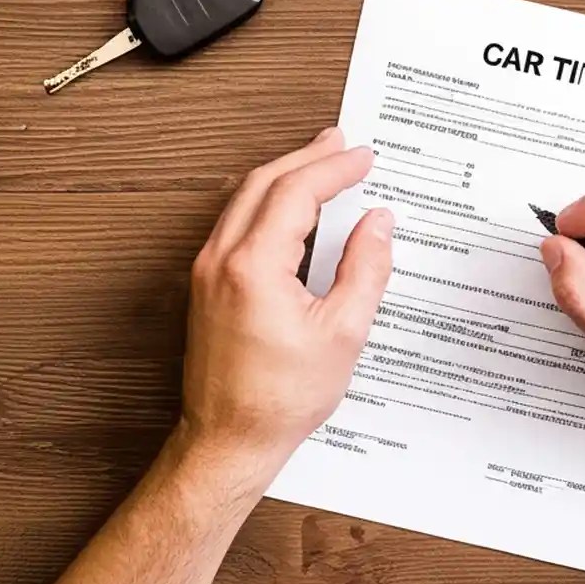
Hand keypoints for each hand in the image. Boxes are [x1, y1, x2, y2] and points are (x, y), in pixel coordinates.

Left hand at [181, 128, 392, 472]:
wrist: (228, 440)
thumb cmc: (279, 399)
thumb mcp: (343, 333)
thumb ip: (364, 269)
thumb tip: (378, 224)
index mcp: (253, 267)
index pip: (296, 193)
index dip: (334, 169)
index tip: (363, 158)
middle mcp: (221, 261)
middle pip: (264, 184)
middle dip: (306, 157)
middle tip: (341, 143)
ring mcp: (207, 273)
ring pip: (244, 200)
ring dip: (284, 176)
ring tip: (319, 163)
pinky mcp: (206, 287)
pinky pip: (236, 224)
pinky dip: (267, 202)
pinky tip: (292, 207)